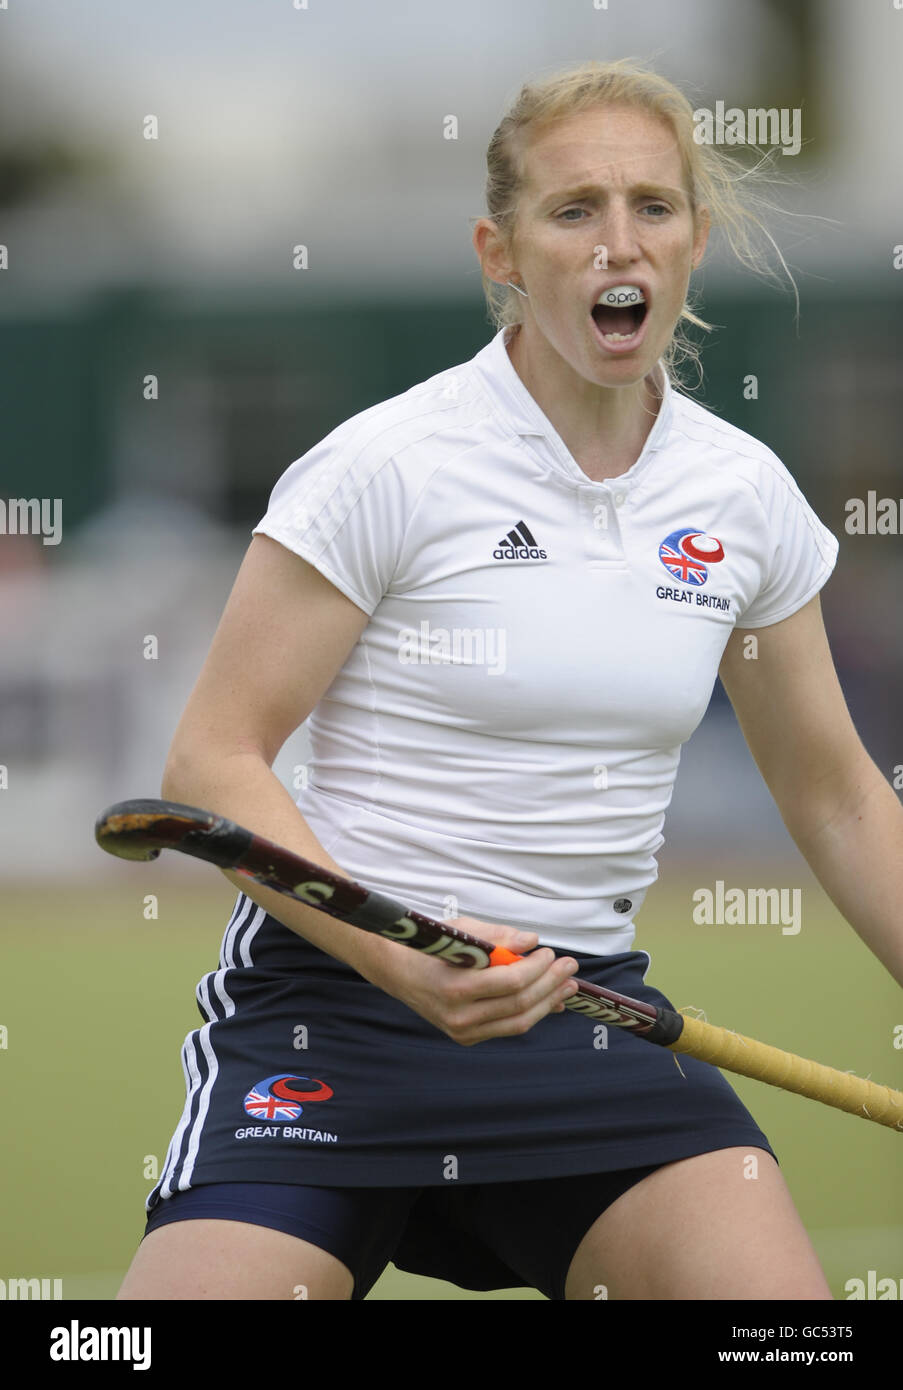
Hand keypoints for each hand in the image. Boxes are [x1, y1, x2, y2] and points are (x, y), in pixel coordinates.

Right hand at [362, 916, 580, 1044]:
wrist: (398, 971)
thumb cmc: (432, 946)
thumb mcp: (462, 931)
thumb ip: (498, 937)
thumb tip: (531, 940)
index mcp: (455, 986)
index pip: (510, 982)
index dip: (537, 968)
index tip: (550, 952)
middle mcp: (459, 1016)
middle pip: (519, 1004)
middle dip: (550, 984)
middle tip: (570, 966)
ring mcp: (463, 1031)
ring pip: (518, 1022)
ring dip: (548, 1002)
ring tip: (567, 985)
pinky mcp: (467, 1037)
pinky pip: (508, 1028)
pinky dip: (532, 1013)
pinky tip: (549, 1000)